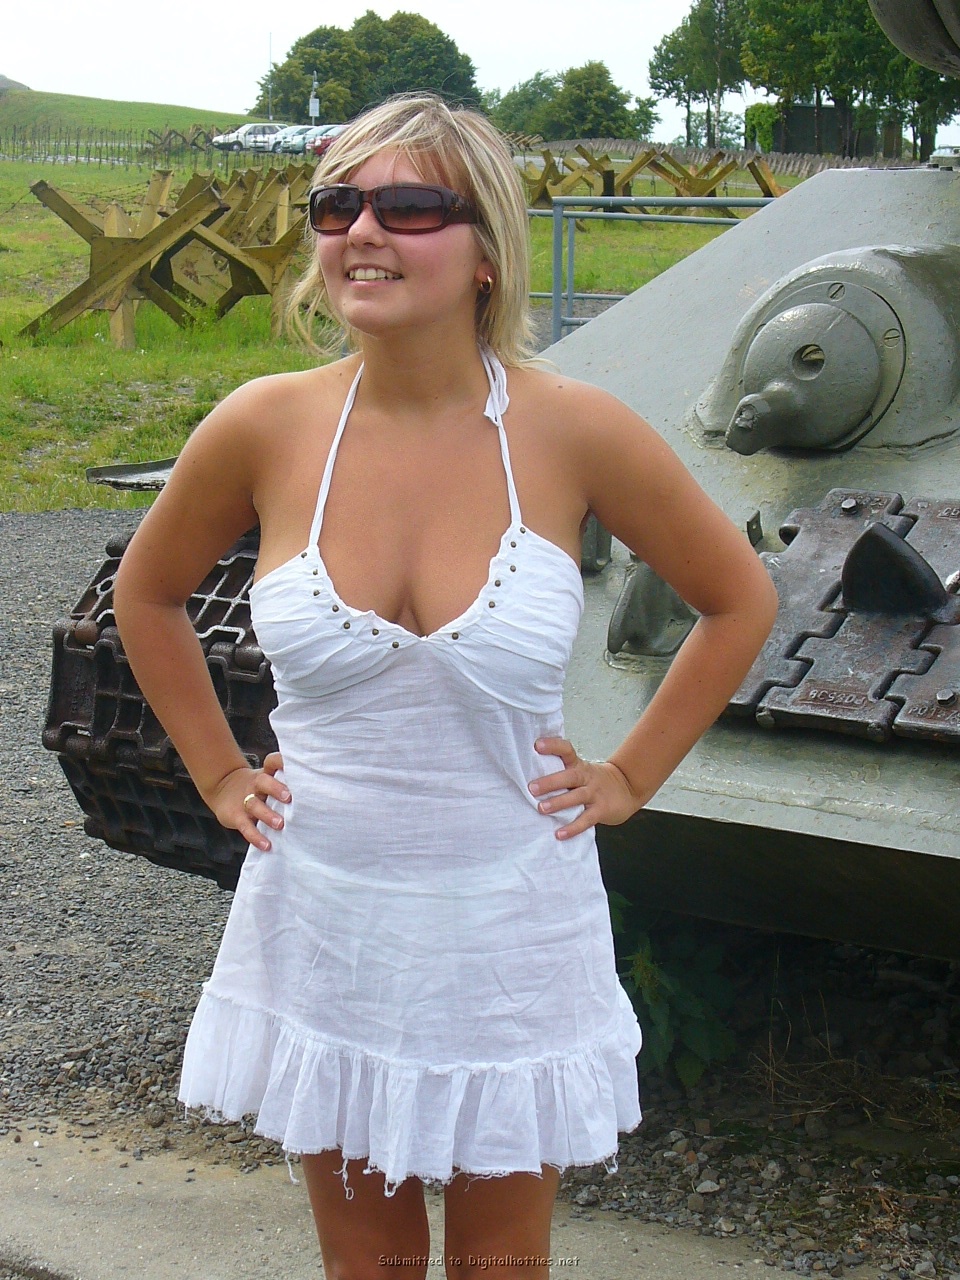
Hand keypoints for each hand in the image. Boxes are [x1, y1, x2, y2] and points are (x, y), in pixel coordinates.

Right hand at [207, 752, 289, 851]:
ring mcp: (246, 800)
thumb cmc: (259, 787)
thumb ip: (288, 782)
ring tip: (280, 824)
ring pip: (255, 805)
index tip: (294, 764)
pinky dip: (256, 837)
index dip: (281, 761)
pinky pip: (246, 827)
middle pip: (263, 782)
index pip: (272, 762)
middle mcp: (256, 785)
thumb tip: (319, 788)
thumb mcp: (269, 779)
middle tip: (289, 798)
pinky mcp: (237, 816)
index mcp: (266, 774)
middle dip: (276, 789)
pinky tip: (267, 845)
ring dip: (268, 815)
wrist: (223, 787)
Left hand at [528, 737, 643, 839]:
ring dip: (559, 802)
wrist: (627, 789)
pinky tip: (559, 833)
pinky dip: (573, 827)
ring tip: (542, 808)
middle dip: (551, 781)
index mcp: (579, 765)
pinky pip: (586, 819)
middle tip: (532, 787)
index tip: (536, 745)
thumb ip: (561, 772)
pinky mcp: (602, 810)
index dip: (553, 746)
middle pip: (570, 776)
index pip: (566, 750)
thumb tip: (528, 776)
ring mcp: (595, 793)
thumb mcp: (581, 770)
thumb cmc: (594, 781)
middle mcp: (587, 777)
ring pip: (577, 797)